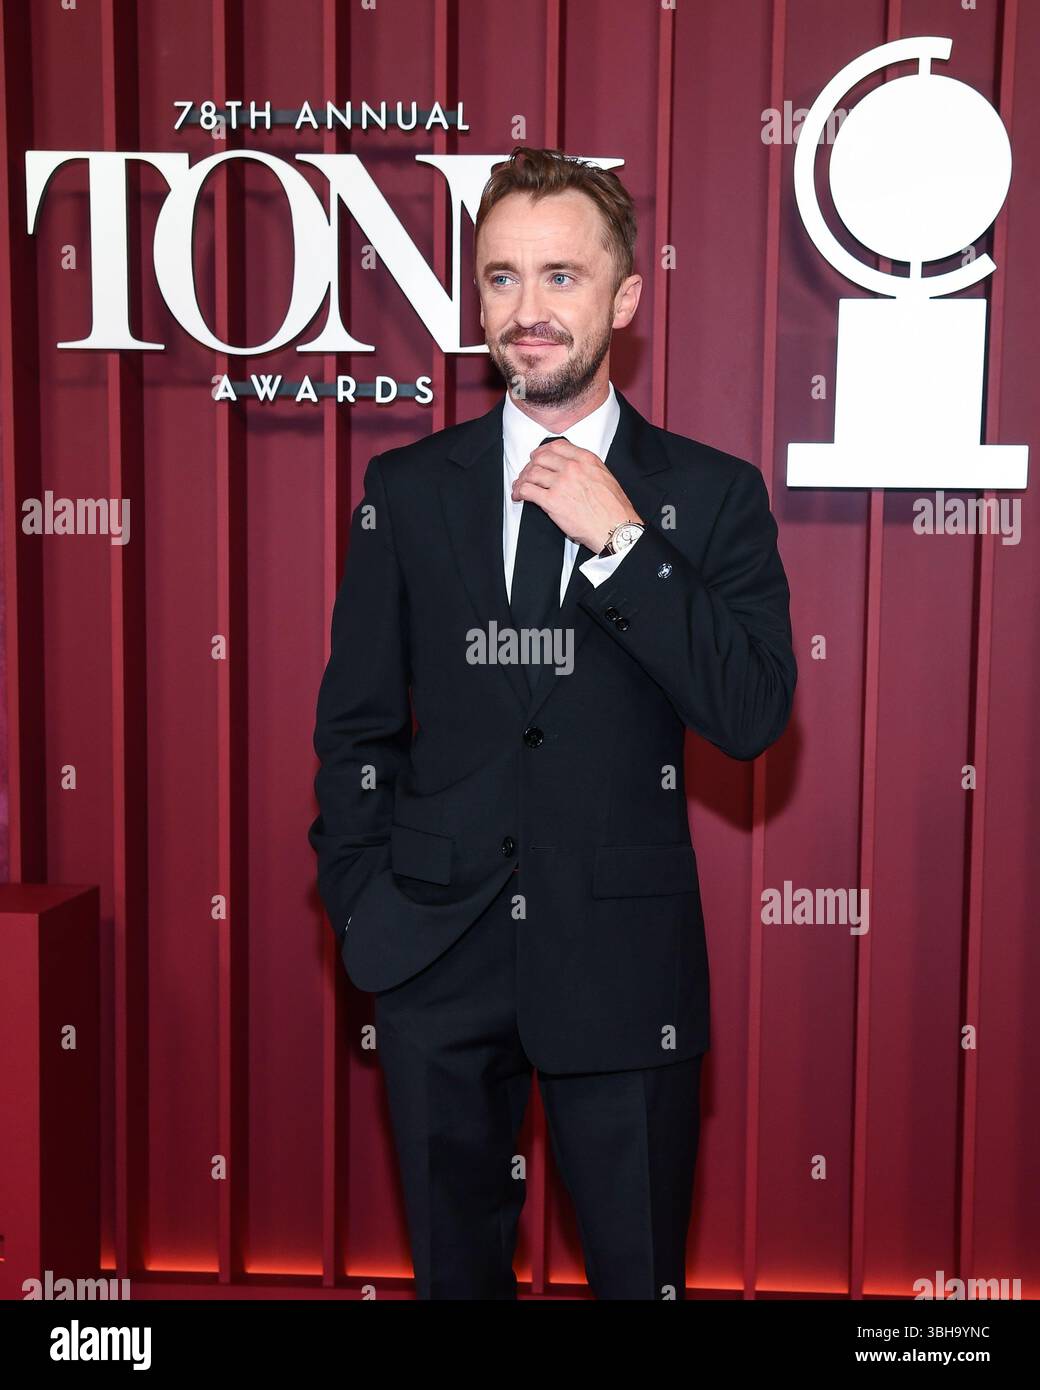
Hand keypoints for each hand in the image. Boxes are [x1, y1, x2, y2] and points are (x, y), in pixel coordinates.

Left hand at [511, 438, 641, 552]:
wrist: (616, 528)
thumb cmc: (613, 509)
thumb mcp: (604, 477)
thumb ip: (587, 469)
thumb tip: (571, 468)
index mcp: (586, 460)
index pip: (557, 446)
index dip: (543, 451)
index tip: (538, 457)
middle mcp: (572, 468)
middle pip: (541, 458)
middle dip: (530, 465)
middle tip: (527, 474)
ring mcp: (561, 483)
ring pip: (532, 473)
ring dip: (522, 480)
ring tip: (520, 487)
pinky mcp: (552, 501)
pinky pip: (527, 490)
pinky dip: (519, 492)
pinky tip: (518, 496)